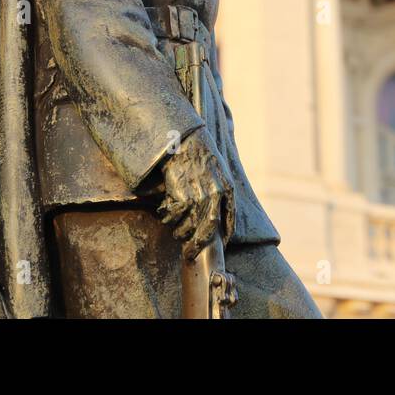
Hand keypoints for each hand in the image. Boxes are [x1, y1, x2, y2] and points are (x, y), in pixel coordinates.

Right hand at [159, 131, 234, 259]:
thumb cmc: (201, 155)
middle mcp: (215, 196)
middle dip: (197, 246)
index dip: (223, 237)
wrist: (184, 141)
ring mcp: (198, 198)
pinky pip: (172, 216)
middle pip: (207, 231)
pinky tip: (166, 209)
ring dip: (179, 231)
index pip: (228, 221)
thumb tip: (222, 221)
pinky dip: (167, 216)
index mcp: (227, 190)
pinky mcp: (181, 197)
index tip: (217, 247)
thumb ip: (222, 193)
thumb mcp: (220, 172)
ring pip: (187, 227)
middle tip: (189, 253)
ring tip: (176, 228)